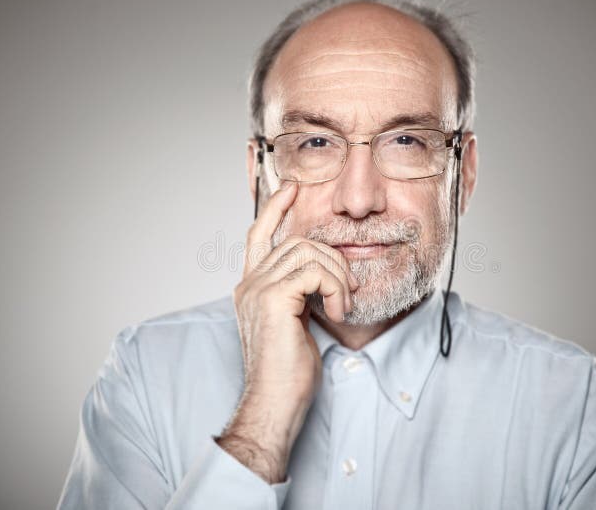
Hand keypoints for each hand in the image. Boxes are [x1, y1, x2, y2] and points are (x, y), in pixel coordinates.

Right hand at [216, 181, 357, 483]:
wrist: (275, 404)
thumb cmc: (288, 374)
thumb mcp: (296, 324)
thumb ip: (300, 294)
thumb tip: (324, 275)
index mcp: (251, 288)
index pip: (258, 235)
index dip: (275, 208)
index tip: (293, 190)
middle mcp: (248, 284)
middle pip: (296, 241)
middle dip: (332, 258)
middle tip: (347, 289)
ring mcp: (256, 289)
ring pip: (308, 251)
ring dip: (338, 275)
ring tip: (343, 305)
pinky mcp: (272, 298)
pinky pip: (315, 271)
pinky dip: (336, 288)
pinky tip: (340, 312)